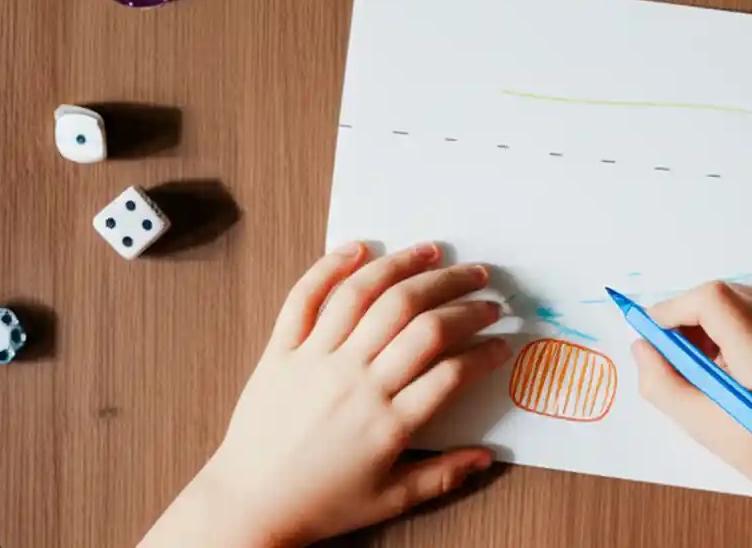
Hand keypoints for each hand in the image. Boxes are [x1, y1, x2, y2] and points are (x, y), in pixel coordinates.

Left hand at [141, 242, 511, 546]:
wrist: (248, 503)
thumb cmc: (320, 504)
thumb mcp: (389, 500)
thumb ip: (442, 476)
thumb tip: (488, 456)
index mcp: (387, 424)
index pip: (452, 372)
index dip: (485, 350)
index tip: (502, 339)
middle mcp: (356, 383)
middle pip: (420, 323)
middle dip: (462, 300)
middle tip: (486, 290)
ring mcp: (316, 361)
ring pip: (369, 296)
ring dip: (408, 267)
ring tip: (436, 251)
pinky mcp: (282, 350)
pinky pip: (305, 298)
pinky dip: (331, 266)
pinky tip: (359, 248)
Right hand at [631, 282, 751, 493]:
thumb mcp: (701, 423)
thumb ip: (660, 381)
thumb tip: (642, 345)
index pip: (710, 298)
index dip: (673, 309)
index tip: (654, 334)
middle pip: (724, 293)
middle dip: (691, 317)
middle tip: (678, 353)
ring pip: (740, 298)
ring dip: (713, 321)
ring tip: (707, 362)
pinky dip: (736, 325)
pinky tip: (734, 361)